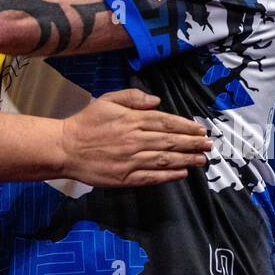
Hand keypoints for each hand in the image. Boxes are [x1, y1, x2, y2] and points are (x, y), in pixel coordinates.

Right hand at [59, 88, 211, 186]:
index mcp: (131, 120)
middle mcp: (134, 139)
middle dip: (192, 143)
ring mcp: (131, 160)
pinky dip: (169, 175)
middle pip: (170, 141)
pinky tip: (182, 173)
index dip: (186, 126)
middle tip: (209, 145)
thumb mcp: (107, 100)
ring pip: (165, 159)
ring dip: (187, 159)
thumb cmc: (86, 123)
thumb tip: (156, 101)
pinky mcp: (125, 177)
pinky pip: (152, 176)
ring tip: (202, 159)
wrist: (65, 148)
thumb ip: (132, 97)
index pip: (166, 122)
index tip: (200, 129)